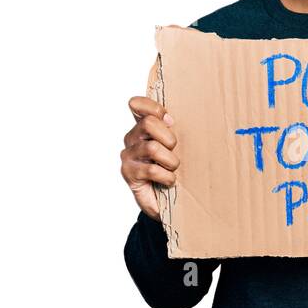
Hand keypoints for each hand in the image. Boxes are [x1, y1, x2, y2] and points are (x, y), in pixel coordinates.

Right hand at [121, 95, 178, 221]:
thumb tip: (179, 119)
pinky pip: (151, 170)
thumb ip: (176, 130)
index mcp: (144, 127)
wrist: (167, 202)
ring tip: (172, 169)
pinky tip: (169, 181)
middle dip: (169, 138)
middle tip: (173, 152)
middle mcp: (132, 138)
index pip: (137, 104)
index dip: (153, 108)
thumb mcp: (178, 147)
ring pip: (152, 147)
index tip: (170, 121)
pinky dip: (167, 177)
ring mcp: (128, 155)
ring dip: (170, 161)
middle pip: (149, 123)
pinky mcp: (128, 173)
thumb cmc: (174, 169)